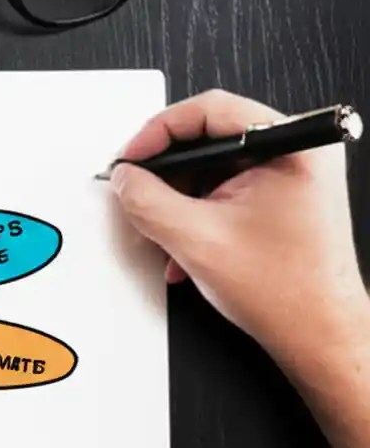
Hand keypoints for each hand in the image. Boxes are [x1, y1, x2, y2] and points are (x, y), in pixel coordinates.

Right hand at [110, 90, 368, 362]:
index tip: (132, 158)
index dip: (158, 132)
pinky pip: (228, 187)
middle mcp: (299, 153)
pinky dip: (199, 210)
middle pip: (210, 137)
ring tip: (165, 229)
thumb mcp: (194, 239)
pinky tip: (186, 242)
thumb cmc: (288, 293)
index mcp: (291, 147)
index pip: (208, 110)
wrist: (321, 336)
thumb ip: (147, 200)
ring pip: (215, 166)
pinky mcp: (285, 197)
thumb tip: (125, 179)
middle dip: (167, 170)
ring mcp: (294, 176)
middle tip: (139, 189)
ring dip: (180, 196)